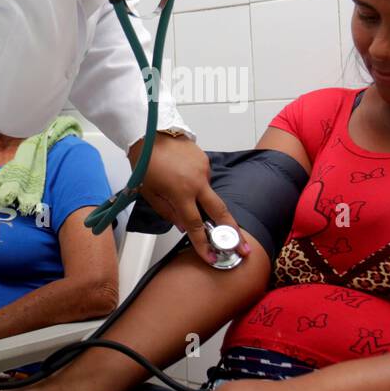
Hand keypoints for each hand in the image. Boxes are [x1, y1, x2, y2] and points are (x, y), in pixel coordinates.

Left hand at [129, 134, 252, 266]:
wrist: (149, 132)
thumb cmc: (145, 163)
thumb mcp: (150, 193)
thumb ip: (168, 212)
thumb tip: (183, 226)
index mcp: (181, 193)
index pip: (195, 226)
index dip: (204, 244)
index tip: (212, 257)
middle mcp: (197, 183)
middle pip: (220, 212)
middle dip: (233, 233)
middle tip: (244, 248)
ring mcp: (204, 170)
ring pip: (208, 193)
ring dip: (201, 199)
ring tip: (177, 185)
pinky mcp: (206, 161)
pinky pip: (204, 179)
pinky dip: (196, 183)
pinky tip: (182, 175)